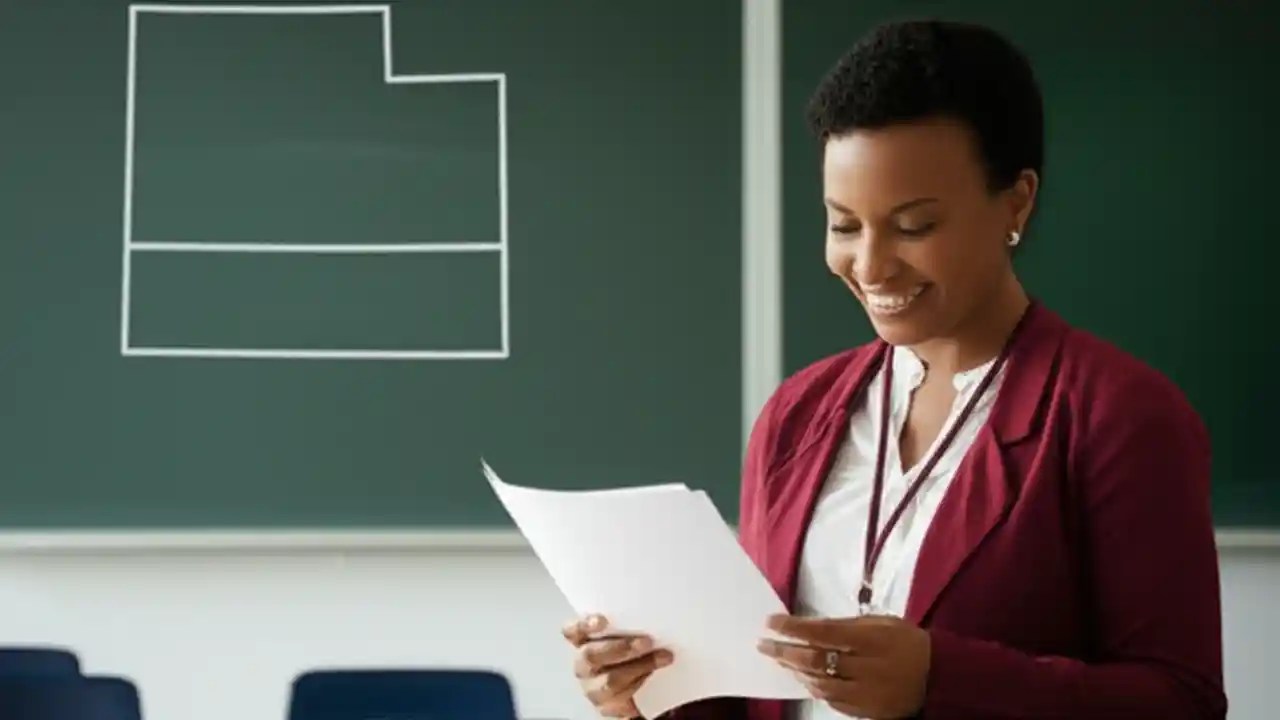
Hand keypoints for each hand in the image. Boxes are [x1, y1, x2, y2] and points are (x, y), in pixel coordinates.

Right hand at [562, 613, 673, 717]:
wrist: (640, 687)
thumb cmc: (632, 653)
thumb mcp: (628, 633)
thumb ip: (629, 623)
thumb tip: (654, 608)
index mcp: (583, 641)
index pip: (572, 631)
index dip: (584, 625)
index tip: (603, 621)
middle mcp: (584, 664)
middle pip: (590, 656)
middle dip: (621, 648)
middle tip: (646, 642)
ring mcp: (592, 687)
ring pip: (609, 681)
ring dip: (640, 667)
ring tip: (662, 658)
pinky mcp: (607, 707)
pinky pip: (621, 699)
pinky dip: (639, 685)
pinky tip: (652, 676)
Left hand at [757, 613, 930, 718]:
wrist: (937, 677)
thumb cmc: (906, 642)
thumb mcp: (882, 622)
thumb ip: (847, 625)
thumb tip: (810, 626)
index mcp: (872, 639)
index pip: (823, 632)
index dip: (793, 628)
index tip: (771, 622)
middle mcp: (867, 668)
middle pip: (815, 661)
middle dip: (784, 652)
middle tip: (764, 644)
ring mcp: (866, 693)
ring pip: (819, 684)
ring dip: (796, 671)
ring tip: (780, 660)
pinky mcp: (866, 711)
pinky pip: (831, 701)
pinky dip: (813, 688)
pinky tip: (802, 677)